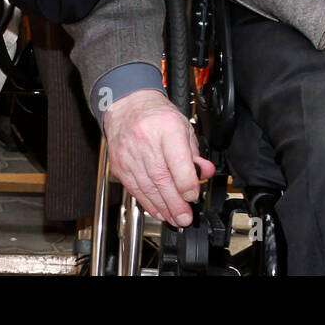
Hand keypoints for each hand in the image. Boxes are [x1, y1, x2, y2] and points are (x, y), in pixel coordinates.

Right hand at [103, 89, 214, 225]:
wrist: (128, 105)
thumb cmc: (157, 116)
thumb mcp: (183, 127)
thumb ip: (194, 152)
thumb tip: (204, 172)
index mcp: (167, 127)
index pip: (177, 160)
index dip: (187, 183)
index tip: (193, 195)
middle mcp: (146, 139)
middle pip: (161, 177)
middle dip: (175, 203)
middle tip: (185, 217)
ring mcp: (130, 153)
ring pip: (147, 186)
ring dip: (163, 207)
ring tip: (174, 218)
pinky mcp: (120, 164)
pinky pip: (135, 188)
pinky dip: (148, 202)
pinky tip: (158, 210)